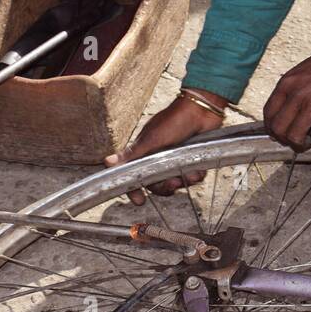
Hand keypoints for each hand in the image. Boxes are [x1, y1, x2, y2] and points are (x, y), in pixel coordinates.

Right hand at [105, 90, 226, 204]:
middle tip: (173, 183)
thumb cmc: (175, 120)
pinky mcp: (191, 161)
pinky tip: (198, 169)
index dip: (134, 189)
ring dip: (184, 180)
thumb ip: (132, 154)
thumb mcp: (151, 139)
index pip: (134, 176)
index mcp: (144, 153)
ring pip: (175, 181)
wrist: (203, 110)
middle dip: (165, 186)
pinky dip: (196, 175)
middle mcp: (158, 158)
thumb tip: (107, 162)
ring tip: (190, 172)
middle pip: (156, 184)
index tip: (139, 200)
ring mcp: (175, 160)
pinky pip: (192, 177)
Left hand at [263, 43, 310, 151]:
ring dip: (300, 145)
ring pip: (294, 136)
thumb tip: (290, 102)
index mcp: (287, 83)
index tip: (278, 133)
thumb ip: (295, 85)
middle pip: (278, 128)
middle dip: (284, 139)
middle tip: (293, 141)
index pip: (269, 112)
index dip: (271, 127)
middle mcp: (295, 95)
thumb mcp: (305, 69)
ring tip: (308, 144)